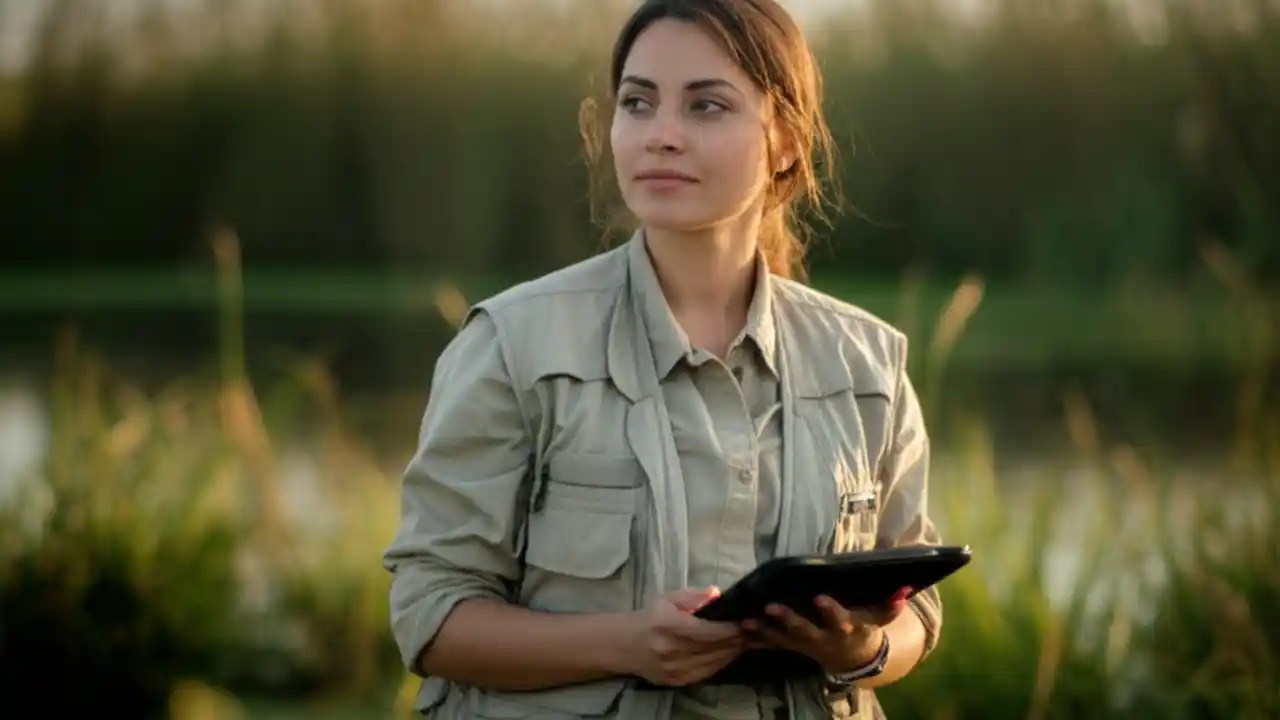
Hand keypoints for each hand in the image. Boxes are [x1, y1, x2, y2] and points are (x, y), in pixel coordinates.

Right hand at [625, 587, 745, 686]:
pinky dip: (720, 663)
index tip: (746, 621)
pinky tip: (727, 653)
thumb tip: (717, 593)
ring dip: (731, 652)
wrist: (624, 646)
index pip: (709, 631)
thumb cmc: (649, 618)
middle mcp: (672, 650)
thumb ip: (694, 596)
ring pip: (714, 662)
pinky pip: (706, 673)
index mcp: (669, 625)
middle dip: (736, 640)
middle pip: (715, 648)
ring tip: (744, 641)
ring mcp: (674, 669)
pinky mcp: (676, 682)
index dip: (731, 629)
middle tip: (752, 631)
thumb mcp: (668, 599)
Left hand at [740, 587, 911, 672]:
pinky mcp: (792, 645)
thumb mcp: (879, 618)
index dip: (830, 611)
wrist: (853, 658)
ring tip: (746, 620)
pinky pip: (771, 641)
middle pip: (804, 630)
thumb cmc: (864, 627)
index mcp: (844, 628)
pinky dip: (756, 635)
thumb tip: (904, 590)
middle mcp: (823, 638)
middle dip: (788, 619)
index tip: (819, 598)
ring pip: (782, 638)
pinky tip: (740, 625)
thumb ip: (890, 605)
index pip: (839, 619)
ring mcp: (805, 644)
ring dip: (764, 629)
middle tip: (772, 607)